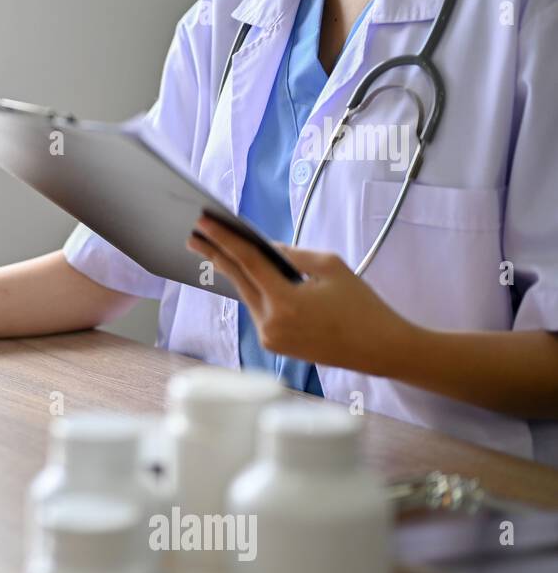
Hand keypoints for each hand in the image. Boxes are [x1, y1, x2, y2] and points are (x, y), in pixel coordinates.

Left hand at [186, 215, 416, 374]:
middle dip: (216, 255)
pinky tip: (245, 276)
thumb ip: (294, 255)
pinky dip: (255, 292)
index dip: (224, 240)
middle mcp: (270, 323)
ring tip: (215, 250)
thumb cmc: (361, 305)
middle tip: (194, 235)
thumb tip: (266, 248)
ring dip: (236, 274)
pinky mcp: (274, 345)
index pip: (247, 263)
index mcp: (285, 301)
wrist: (378, 348)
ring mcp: (270, 337)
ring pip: (249, 297)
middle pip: (239, 280)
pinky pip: (259, 312)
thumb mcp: (331, 267)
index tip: (204, 224)